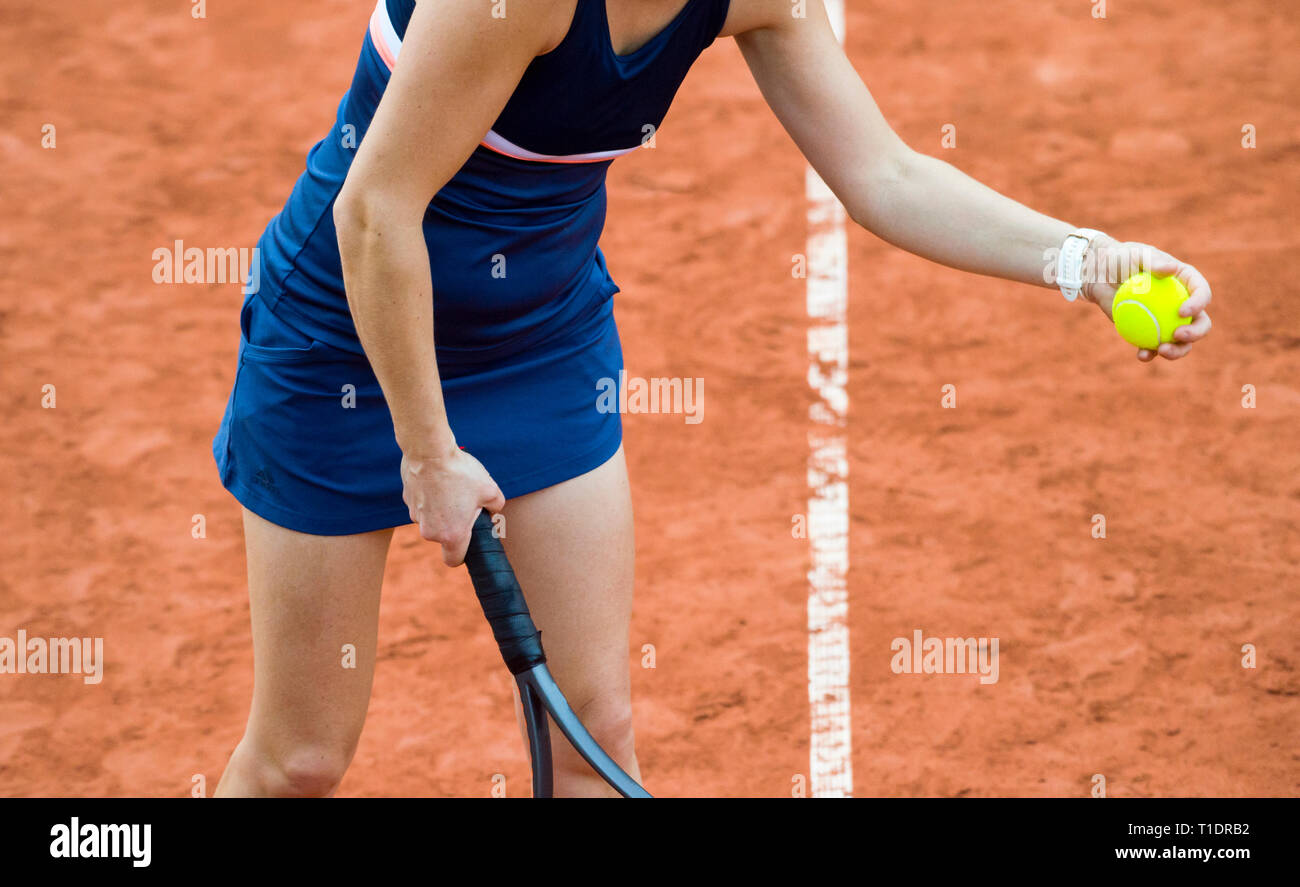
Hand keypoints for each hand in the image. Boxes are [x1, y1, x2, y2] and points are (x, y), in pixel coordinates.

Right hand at [400, 439, 504, 565]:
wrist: (429, 450)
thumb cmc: (461, 473)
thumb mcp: (490, 490)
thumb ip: (496, 506)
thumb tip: (492, 511)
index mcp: (452, 535)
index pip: (454, 560)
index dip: (463, 555)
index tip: (469, 541)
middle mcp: (430, 531)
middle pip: (443, 536)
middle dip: (455, 523)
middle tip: (466, 503)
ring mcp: (415, 516)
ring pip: (432, 519)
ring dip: (442, 509)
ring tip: (452, 486)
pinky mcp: (407, 500)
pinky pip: (422, 504)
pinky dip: (430, 496)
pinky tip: (438, 479)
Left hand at [1082, 236, 1213, 361]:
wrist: (1100, 276)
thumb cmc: (1120, 259)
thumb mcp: (1135, 255)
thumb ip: (1153, 261)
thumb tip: (1172, 269)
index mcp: (1186, 282)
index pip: (1201, 293)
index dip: (1199, 304)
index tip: (1182, 312)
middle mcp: (1182, 303)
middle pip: (1200, 322)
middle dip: (1195, 332)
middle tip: (1178, 335)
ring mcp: (1166, 320)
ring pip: (1181, 341)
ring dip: (1177, 350)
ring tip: (1162, 350)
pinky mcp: (1149, 332)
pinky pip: (1153, 347)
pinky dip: (1150, 353)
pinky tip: (1142, 356)